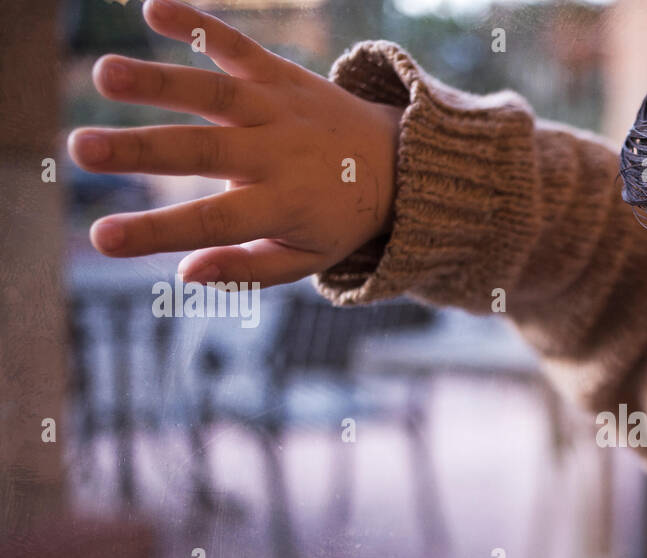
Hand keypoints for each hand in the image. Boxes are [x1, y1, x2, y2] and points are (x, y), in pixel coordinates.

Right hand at [67, 0, 403, 287]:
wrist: (396, 164)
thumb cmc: (334, 218)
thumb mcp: (305, 258)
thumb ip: (248, 269)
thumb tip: (185, 273)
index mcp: (283, 206)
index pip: (213, 222)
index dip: (157, 231)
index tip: (101, 239)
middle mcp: (278, 154)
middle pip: (204, 151)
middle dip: (141, 149)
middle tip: (81, 149)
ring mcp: (278, 108)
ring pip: (214, 92)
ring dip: (159, 80)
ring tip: (103, 75)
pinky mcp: (279, 73)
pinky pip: (238, 45)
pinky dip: (199, 25)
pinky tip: (152, 8)